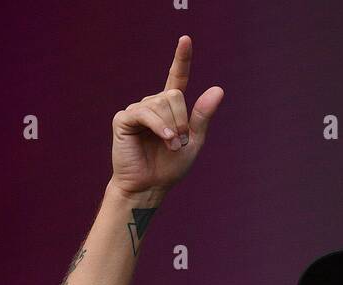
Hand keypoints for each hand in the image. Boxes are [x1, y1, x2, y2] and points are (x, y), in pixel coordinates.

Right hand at [110, 35, 223, 197]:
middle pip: (173, 95)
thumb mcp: (193, 142)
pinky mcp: (124, 119)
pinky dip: (159, 127)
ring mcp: (137, 110)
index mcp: (169, 109)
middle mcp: (152, 105)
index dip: (181, 59)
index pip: (176, 78)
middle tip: (179, 142)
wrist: (148, 187)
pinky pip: (145, 113)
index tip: (185, 39)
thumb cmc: (169, 168)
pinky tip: (165, 139)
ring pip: (161, 103)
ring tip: (171, 146)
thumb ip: (203, 116)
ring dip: (172, 128)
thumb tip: (218, 89)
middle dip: (182, 120)